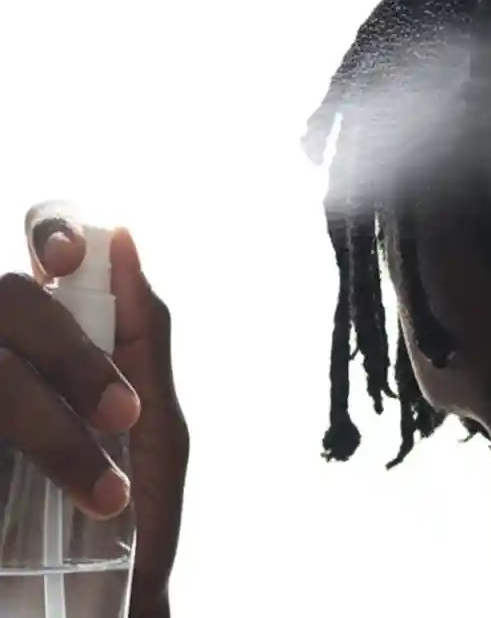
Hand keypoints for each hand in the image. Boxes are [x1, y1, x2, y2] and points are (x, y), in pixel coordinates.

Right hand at [3, 203, 188, 612]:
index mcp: (55, 339)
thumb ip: (141, 337)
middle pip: (5, 302)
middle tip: (123, 416)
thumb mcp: (152, 424)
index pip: (43, 253)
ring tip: (107, 494)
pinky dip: (19, 452)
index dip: (50, 234)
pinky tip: (20, 505)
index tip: (71, 261)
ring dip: (49, 427)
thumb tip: (126, 242)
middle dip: (69, 359)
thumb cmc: (138, 511)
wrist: (102, 602)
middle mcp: (9, 357)